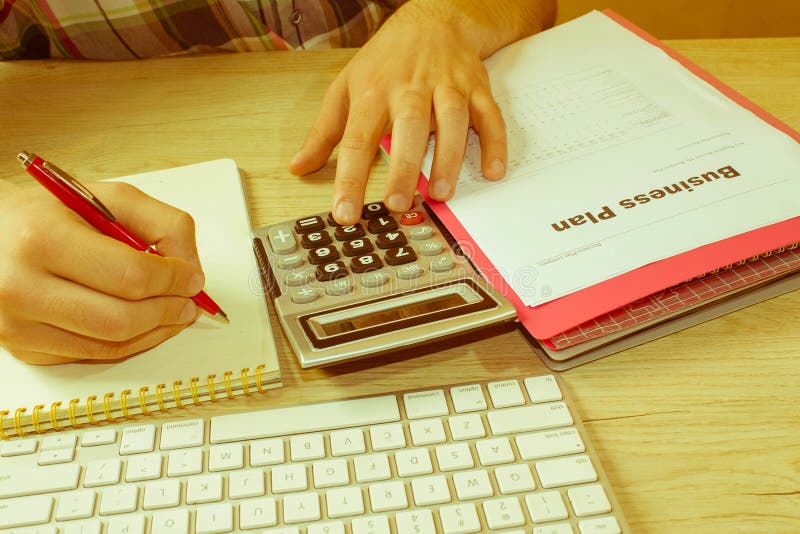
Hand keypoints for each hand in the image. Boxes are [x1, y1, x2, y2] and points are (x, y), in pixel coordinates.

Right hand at [0, 181, 204, 364]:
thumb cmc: (49, 214)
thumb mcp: (108, 199)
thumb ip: (162, 224)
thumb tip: (191, 269)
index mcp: (41, 239)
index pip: (130, 276)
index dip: (173, 280)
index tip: (194, 278)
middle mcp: (21, 286)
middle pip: (122, 318)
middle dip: (169, 311)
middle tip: (189, 301)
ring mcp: (16, 324)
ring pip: (110, 345)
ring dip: (155, 331)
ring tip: (173, 312)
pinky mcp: (21, 348)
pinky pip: (91, 355)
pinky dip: (128, 342)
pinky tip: (142, 323)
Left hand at [289, 1, 511, 223]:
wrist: (434, 18)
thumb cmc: (386, 59)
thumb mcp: (345, 86)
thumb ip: (324, 131)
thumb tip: (299, 166)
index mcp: (373, 92)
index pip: (357, 139)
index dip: (349, 179)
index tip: (345, 213)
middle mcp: (410, 88)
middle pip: (408, 128)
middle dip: (405, 168)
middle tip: (399, 205)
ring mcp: (447, 87)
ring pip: (452, 121)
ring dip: (449, 158)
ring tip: (442, 194)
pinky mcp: (477, 89)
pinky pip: (490, 116)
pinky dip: (495, 143)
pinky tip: (493, 171)